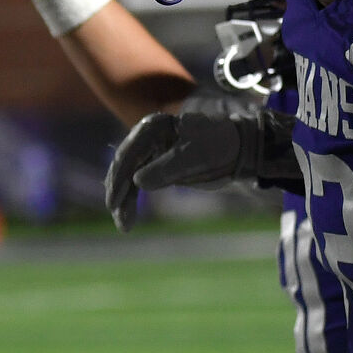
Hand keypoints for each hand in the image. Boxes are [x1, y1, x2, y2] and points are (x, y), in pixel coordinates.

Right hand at [102, 94, 297, 231]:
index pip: (129, 153)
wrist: (237, 150)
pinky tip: (128, 217)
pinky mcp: (155, 167)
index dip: (120, 178)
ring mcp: (149, 152)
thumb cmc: (219, 146)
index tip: (115, 202)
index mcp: (153, 127)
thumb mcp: (196, 157)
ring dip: (125, 201)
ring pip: (128, 178)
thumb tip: (138, 183)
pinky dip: (133, 200)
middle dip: (119, 192)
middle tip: (120, 218)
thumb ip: (167, 168)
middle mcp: (146, 137)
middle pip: (124, 166)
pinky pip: (138, 184)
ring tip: (124, 225)